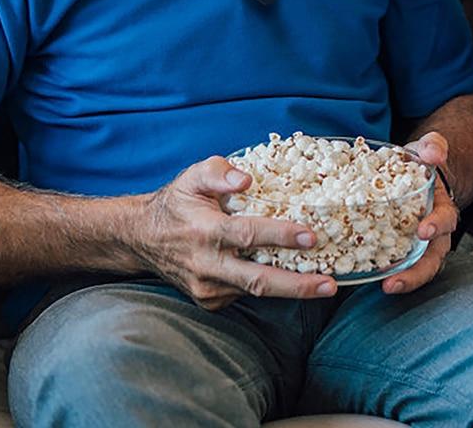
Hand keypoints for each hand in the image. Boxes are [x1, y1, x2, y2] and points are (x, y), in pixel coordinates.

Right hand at [131, 156, 337, 309]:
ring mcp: (207, 288)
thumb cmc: (177, 203)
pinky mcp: (210, 301)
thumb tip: (247, 178)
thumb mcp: (193, 176)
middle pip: (257, 280)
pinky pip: (245, 294)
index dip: (280, 236)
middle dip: (296, 285)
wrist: (143, 239)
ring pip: (255, 291)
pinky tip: (294, 278)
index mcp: (205, 231)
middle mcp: (206, 265)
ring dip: (291, 288)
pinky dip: (271, 287)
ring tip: (325, 283)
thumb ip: (219, 171)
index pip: (247, 235)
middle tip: (329, 284)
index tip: (310, 236)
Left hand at [382, 131, 458, 294]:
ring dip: (404, 280)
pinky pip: (395, 265)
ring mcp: (415, 245)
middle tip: (396, 281)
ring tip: (386, 287)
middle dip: (416, 272)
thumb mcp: (426, 149)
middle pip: (432, 258)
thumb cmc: (419, 163)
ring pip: (416, 268)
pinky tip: (366, 277)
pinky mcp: (397, 249)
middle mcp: (433, 233)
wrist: (413, 173)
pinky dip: (385, 273)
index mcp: (441, 208)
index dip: (436, 226)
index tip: (423, 230)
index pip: (445, 220)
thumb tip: (435, 154)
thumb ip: (432, 146)